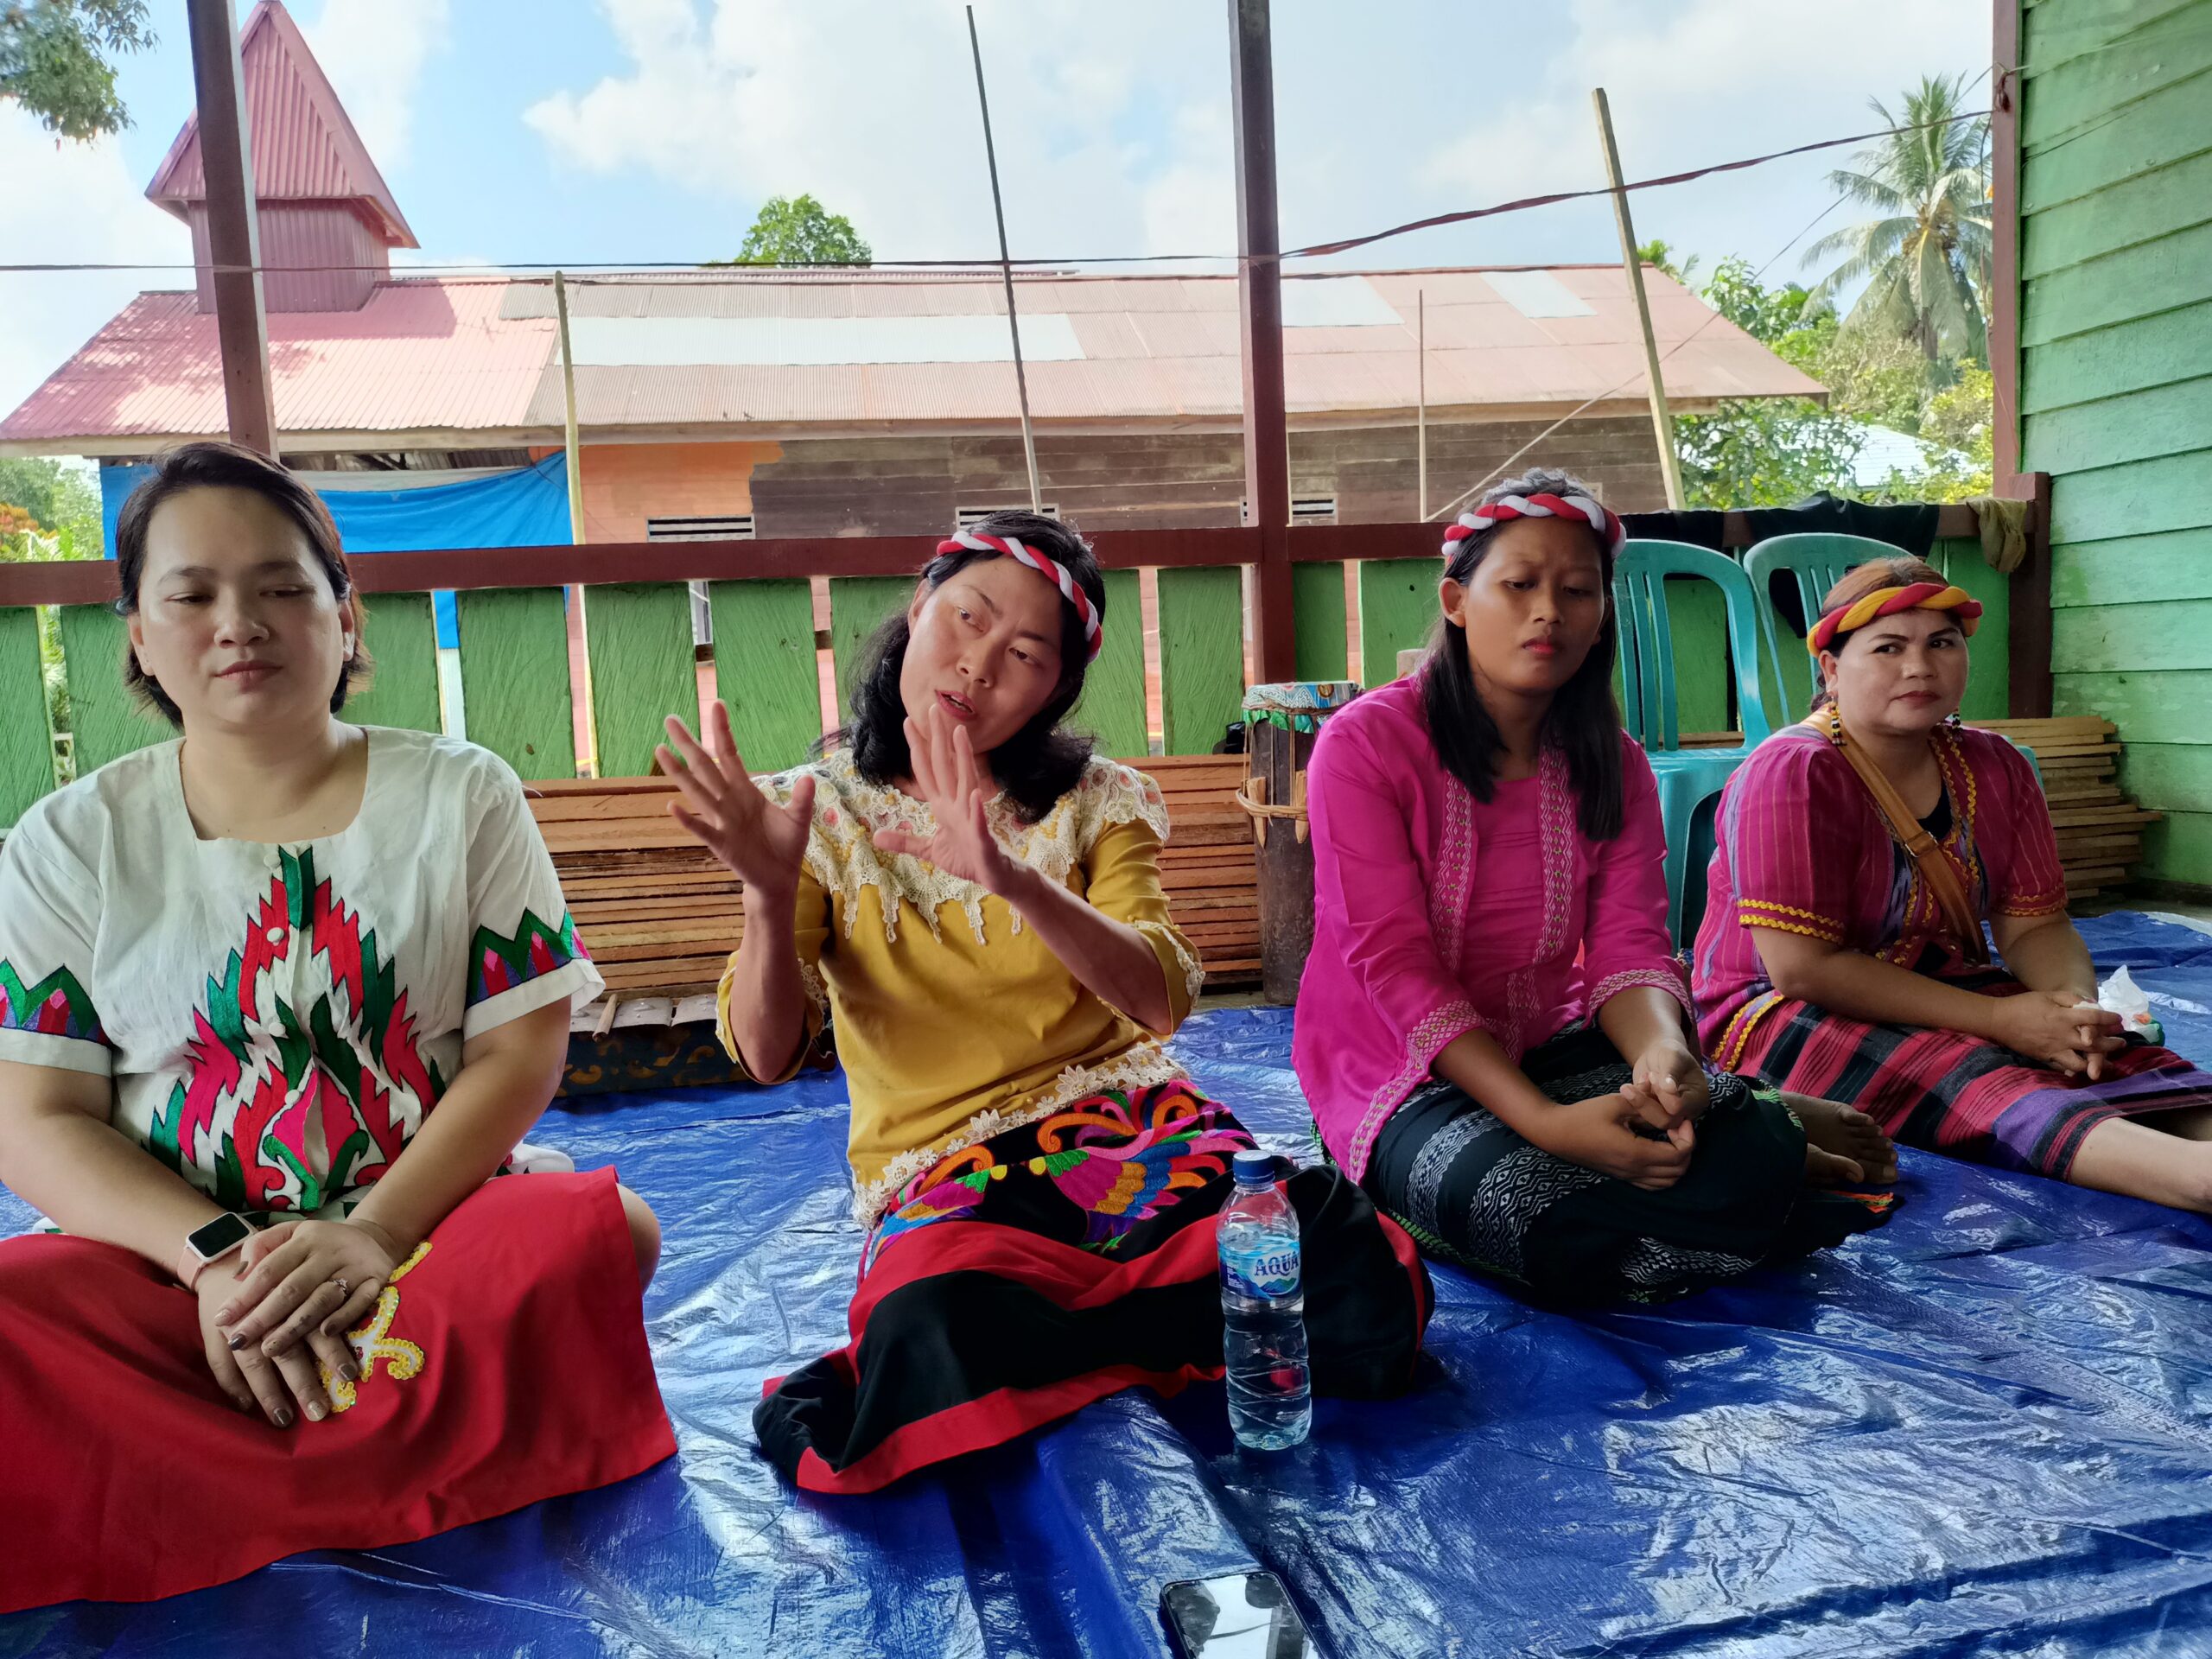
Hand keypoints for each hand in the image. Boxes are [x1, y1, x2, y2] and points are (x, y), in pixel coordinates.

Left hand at [212, 1218, 397, 1425]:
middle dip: (263, 1317)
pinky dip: (342, 1318)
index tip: (221, 1320)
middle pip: (293, 1288)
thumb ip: (261, 1247)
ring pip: (323, 1299)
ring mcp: (356, 1266)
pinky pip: (360, 1302)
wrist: (375, 1237)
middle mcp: (330, 1251)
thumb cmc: (320, 1243)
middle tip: (239, 1342)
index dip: (244, 1296)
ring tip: (270, 1348)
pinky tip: (323, 1334)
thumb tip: (238, 1274)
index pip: (269, 1269)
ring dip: (296, 1326)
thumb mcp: (290, 1233)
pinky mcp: (377, 1280)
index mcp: (305, 1239)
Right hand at [659, 701, 816, 902]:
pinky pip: (702, 829)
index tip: (716, 705)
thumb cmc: (785, 846)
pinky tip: (672, 806)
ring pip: (697, 792)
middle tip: (670, 719)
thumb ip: (801, 800)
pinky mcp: (721, 844)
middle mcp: (729, 801)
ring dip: (679, 772)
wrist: (780, 878)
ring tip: (660, 750)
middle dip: (689, 743)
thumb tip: (810, 778)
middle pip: (705, 766)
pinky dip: (687, 819)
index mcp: (746, 791)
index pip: (730, 755)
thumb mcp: (798, 819)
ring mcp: (722, 821)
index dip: (723, 732)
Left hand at [869, 704, 1017, 896]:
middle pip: (946, 766)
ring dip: (963, 759)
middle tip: (933, 708)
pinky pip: (979, 822)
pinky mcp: (982, 840)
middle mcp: (957, 804)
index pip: (927, 771)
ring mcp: (971, 819)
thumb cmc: (966, 858)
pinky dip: (976, 810)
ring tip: (959, 733)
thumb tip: (876, 837)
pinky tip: (975, 795)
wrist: (995, 878)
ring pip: (966, 783)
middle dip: (938, 739)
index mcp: (944, 805)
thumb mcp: (929, 850)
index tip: (908, 722)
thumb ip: (905, 841)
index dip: (917, 748)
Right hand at [1534, 1091, 1694, 1190]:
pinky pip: (1654, 1183)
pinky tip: (1658, 1151)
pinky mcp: (1623, 1176)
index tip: (1680, 1119)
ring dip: (1678, 1162)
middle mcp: (1636, 1170)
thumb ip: (1646, 1103)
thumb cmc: (1584, 1116)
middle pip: (1679, 1170)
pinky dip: (1665, 1172)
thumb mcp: (1616, 1103)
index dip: (1687, 1136)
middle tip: (1677, 1127)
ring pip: (1669, 1181)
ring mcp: (1629, 1176)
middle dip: (1686, 1148)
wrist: (1557, 1134)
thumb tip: (1667, 1098)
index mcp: (1637, 1153)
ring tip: (1670, 1139)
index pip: (1679, 1154)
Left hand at [1631, 1039, 1711, 1126]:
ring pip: (1650, 1123)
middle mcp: (1686, 1112)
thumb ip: (1672, 1072)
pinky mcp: (1653, 1117)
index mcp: (1698, 1098)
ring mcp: (1669, 1116)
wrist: (1658, 1055)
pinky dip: (1630, 1107)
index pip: (1678, 1107)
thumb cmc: (1670, 1053)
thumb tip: (1669, 1088)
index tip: (1652, 1075)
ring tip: (1627, 1087)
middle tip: (1628, 1086)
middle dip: (1644, 1103)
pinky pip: (1639, 1120)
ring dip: (1634, 1105)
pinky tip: (1628, 1091)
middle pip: (1665, 1121)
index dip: (1661, 1094)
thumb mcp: (1672, 1056)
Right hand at [1991, 990, 2123, 1077]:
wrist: (1999, 1020)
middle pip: (2095, 1044)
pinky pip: (2065, 1067)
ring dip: (2098, 1062)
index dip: (2110, 1019)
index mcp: (2064, 1018)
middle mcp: (2063, 1036)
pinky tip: (2085, 1067)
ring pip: (2083, 1062)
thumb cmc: (2024, 1004)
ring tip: (2108, 1061)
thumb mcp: (2048, 995)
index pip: (2095, 1019)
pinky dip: (2078, 1068)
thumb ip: (2070, 999)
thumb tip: (2090, 1005)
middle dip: (2112, 1044)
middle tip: (2121, 1042)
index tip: (2119, 1020)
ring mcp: (2055, 1050)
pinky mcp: (2046, 1058)